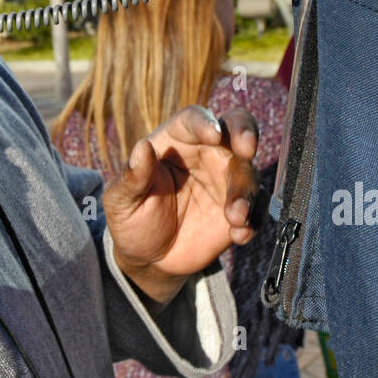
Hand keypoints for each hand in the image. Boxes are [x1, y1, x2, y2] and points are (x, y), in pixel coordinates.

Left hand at [103, 105, 259, 310]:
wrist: (149, 258)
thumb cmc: (132, 218)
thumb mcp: (121, 200)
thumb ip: (132, 177)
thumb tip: (141, 148)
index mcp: (176, 140)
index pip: (194, 119)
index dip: (205, 123)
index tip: (213, 135)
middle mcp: (207, 154)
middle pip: (236, 129)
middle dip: (246, 133)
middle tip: (247, 149)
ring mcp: (226, 182)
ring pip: (248, 173)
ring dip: (245, 192)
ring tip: (234, 217)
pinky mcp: (239, 212)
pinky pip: (256, 211)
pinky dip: (253, 221)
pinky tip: (239, 235)